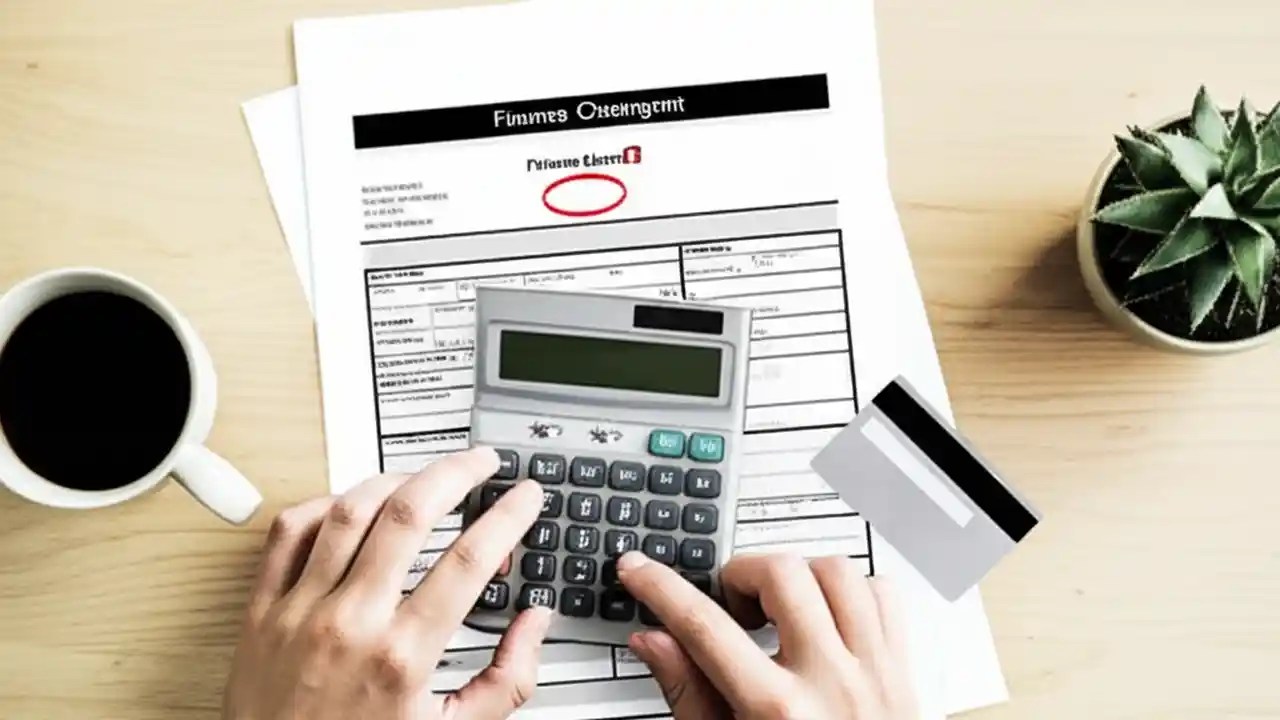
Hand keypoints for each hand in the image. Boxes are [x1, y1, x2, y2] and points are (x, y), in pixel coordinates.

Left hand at [222, 448, 550, 719]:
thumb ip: (507, 680)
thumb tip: (534, 624)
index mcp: (402, 657)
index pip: (469, 560)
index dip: (507, 517)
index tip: (523, 498)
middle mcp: (350, 624)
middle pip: (409, 514)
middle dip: (456, 472)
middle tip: (481, 463)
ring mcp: (301, 611)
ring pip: (349, 511)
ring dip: (394, 479)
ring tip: (423, 475)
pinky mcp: (262, 611)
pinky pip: (287, 533)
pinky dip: (322, 504)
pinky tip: (350, 503)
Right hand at [617, 552, 917, 719]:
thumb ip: (690, 694)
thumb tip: (653, 641)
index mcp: (776, 713)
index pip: (705, 626)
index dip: (661, 588)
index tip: (639, 569)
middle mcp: (830, 683)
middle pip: (781, 575)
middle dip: (741, 575)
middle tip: (729, 604)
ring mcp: (874, 671)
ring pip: (837, 572)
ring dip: (799, 576)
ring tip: (778, 606)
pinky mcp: (902, 668)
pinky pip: (882, 593)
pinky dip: (850, 592)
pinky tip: (826, 615)